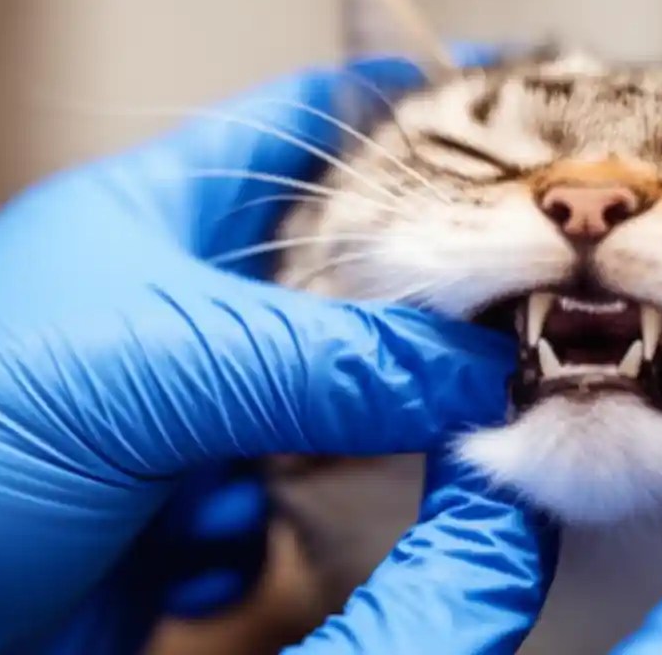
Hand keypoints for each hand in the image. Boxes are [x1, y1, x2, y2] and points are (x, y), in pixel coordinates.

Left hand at [0, 47, 554, 653]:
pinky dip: (288, 525)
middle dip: (418, 305)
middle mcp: (186, 308)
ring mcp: (190, 412)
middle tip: (508, 318)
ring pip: (334, 398)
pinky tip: (227, 547)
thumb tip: (476, 368)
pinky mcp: (188, 510)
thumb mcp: (148, 364)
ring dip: (364, 436)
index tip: (513, 117)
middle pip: (342, 277)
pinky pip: (293, 498)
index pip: (305, 127)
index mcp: (160, 219)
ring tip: (391, 454)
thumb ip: (326, 362)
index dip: (406, 113)